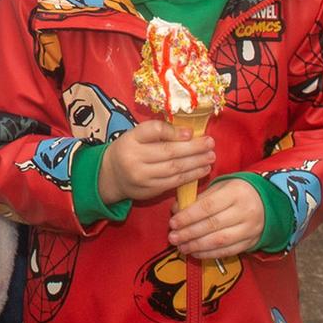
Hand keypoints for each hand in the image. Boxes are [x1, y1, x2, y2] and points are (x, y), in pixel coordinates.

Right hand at [95, 120, 214, 205]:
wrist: (111, 175)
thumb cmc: (130, 149)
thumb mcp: (137, 135)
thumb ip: (158, 131)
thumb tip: (188, 132)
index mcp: (131, 139)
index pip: (154, 131)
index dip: (174, 132)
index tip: (192, 132)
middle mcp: (134, 158)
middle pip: (168, 152)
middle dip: (193, 148)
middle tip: (211, 143)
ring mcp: (142, 177)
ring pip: (174, 169)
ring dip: (196, 163)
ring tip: (211, 157)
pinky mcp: (149, 191)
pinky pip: (174, 183)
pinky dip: (190, 176)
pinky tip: (202, 170)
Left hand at [168, 178, 266, 259]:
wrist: (268, 203)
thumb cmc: (237, 192)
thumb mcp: (221, 187)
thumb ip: (199, 198)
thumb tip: (176, 210)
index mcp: (236, 192)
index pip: (208, 206)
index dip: (188, 216)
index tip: (173, 222)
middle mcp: (245, 211)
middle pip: (212, 225)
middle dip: (189, 233)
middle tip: (173, 237)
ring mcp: (249, 229)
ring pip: (219, 241)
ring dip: (197, 246)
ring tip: (181, 247)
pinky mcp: (250, 243)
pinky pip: (227, 251)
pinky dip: (209, 254)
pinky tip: (195, 253)